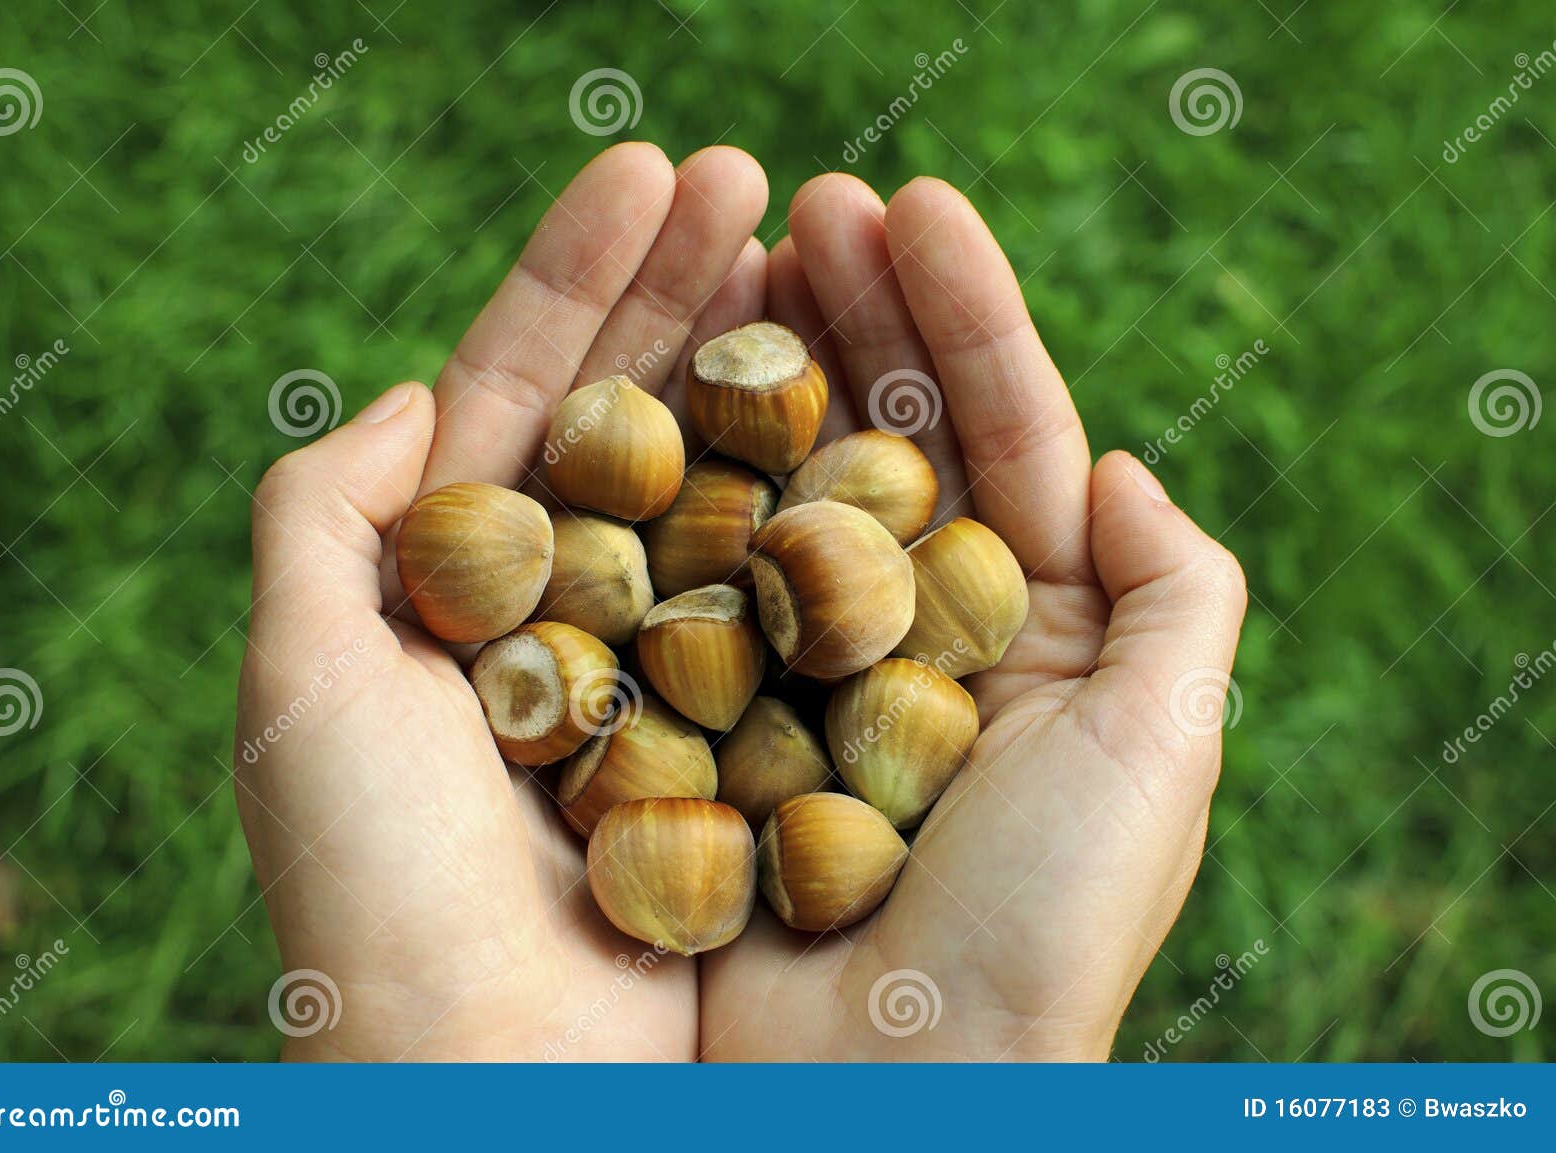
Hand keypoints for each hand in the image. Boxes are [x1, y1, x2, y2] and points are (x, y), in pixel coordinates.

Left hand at [234, 143, 769, 1059]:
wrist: (513, 1091)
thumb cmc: (383, 902)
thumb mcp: (304, 689)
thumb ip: (320, 518)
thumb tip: (404, 394)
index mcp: (475, 589)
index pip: (533, 392)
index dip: (587, 276)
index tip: (656, 165)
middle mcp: (593, 618)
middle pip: (646, 415)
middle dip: (695, 288)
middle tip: (757, 176)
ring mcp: (694, 669)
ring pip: (741, 483)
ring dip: (778, 361)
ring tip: (826, 243)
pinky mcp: (779, 733)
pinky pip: (814, 593)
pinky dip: (844, 492)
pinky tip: (879, 399)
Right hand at [699, 175, 1245, 1060]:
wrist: (885, 1090)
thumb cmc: (1044, 927)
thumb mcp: (1160, 752)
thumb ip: (1177, 597)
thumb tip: (1129, 465)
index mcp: (1025, 633)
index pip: (1000, 436)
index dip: (961, 315)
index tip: (909, 202)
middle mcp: (907, 637)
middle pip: (880, 437)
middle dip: (852, 310)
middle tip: (802, 197)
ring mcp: (795, 668)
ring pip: (777, 481)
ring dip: (760, 362)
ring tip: (730, 247)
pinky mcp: (700, 711)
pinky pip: (683, 574)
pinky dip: (667, 476)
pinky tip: (648, 381)